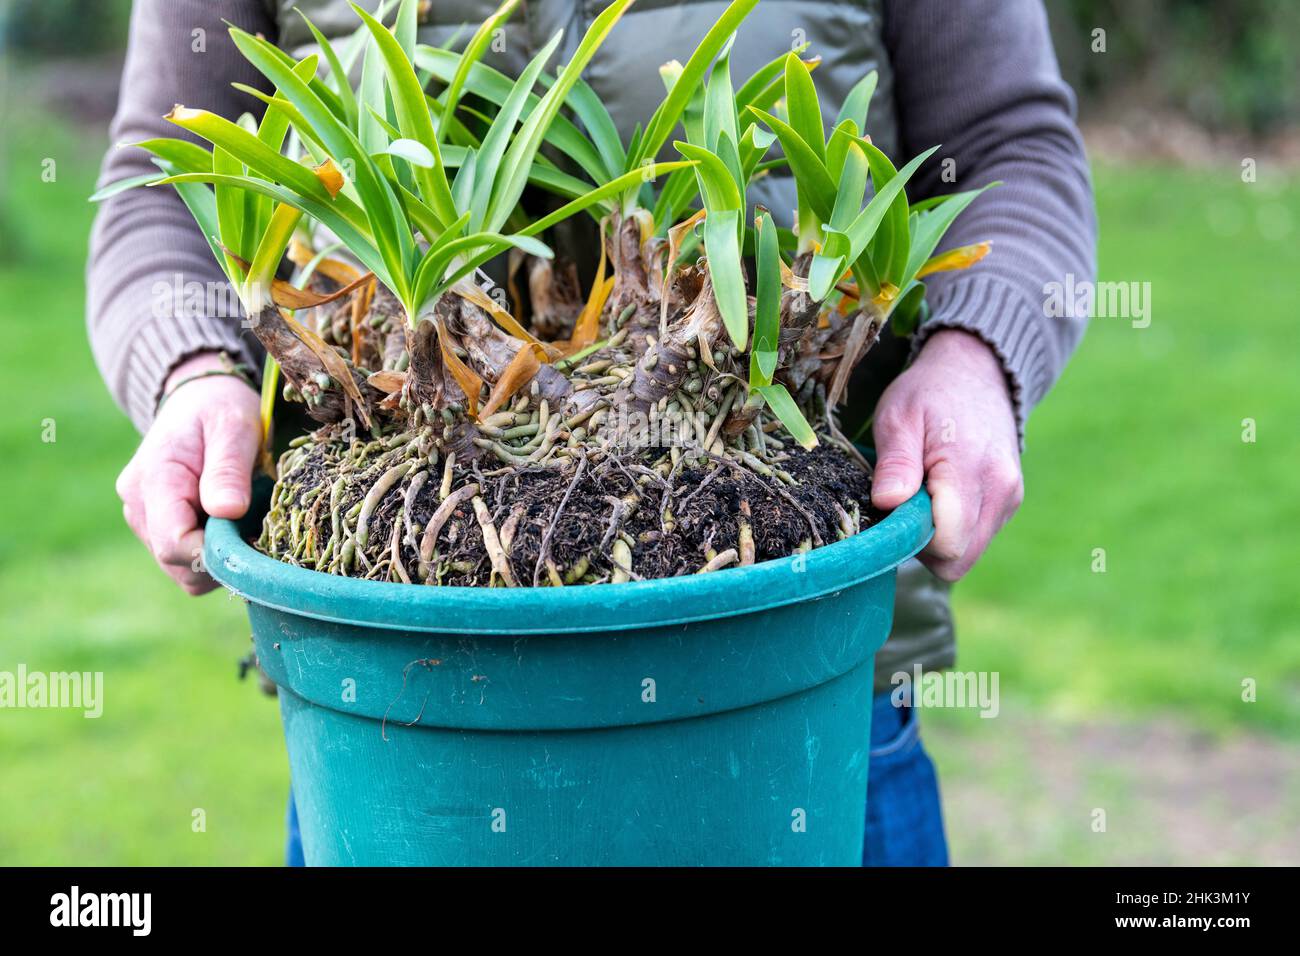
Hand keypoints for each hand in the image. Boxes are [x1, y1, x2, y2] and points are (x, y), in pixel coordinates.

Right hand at [116, 352, 261, 593]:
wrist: (197, 399)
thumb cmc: (219, 408)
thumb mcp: (233, 427)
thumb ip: (227, 469)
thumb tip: (227, 512)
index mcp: (154, 480)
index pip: (175, 542)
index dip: (217, 550)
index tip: (253, 534)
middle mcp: (138, 506)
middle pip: (178, 562)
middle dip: (221, 556)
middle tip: (256, 525)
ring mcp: (144, 520)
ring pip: (182, 568)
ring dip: (218, 556)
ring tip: (244, 519)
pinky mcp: (156, 528)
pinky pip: (185, 561)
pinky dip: (213, 552)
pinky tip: (232, 524)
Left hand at [870, 329, 1023, 581]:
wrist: (976, 370)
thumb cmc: (928, 393)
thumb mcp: (899, 416)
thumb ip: (896, 461)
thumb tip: (887, 503)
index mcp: (970, 469)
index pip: (946, 545)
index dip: (911, 541)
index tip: (893, 509)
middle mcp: (1000, 490)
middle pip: (958, 560)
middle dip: (923, 547)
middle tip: (902, 506)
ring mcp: (1010, 498)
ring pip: (968, 554)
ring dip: (938, 539)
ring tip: (920, 496)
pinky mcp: (1010, 501)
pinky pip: (978, 537)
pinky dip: (954, 530)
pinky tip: (939, 496)